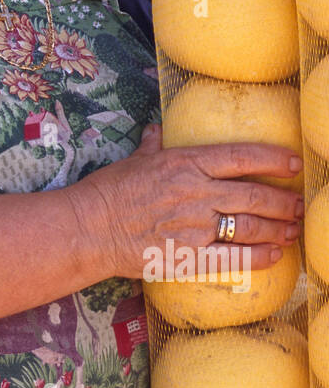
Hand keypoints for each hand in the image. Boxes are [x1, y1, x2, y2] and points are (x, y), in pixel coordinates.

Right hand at [69, 123, 303, 280]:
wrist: (90, 227)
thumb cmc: (109, 190)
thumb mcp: (134, 159)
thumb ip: (153, 144)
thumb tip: (157, 128)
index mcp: (186, 163)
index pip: (241, 157)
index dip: (273, 160)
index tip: (293, 164)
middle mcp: (197, 192)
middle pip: (254, 196)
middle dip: (282, 202)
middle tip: (298, 205)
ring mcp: (195, 226)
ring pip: (250, 227)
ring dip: (277, 229)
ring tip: (292, 230)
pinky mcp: (189, 256)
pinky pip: (234, 258)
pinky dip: (259, 257)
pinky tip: (275, 255)